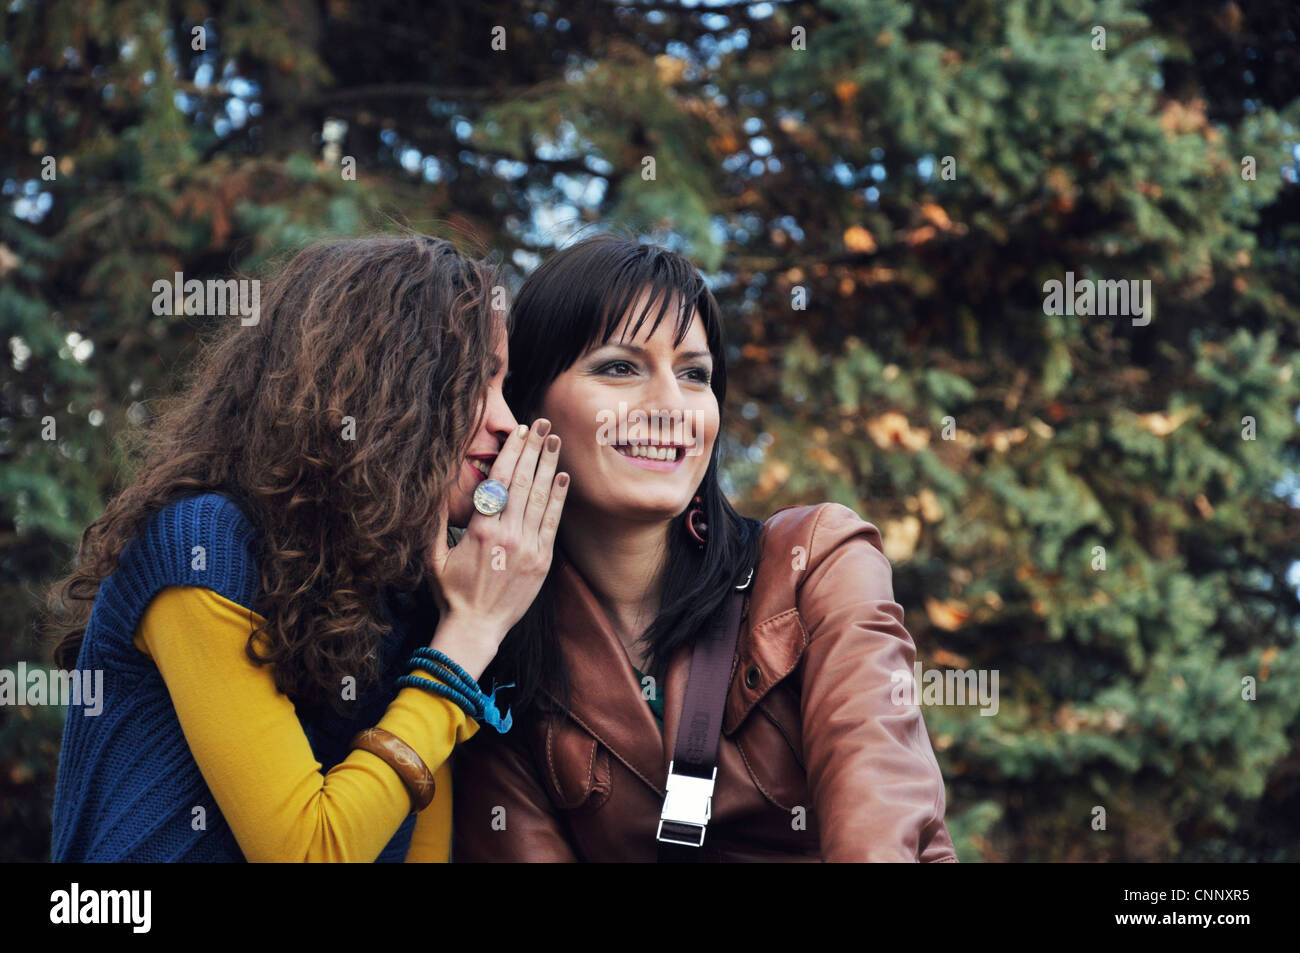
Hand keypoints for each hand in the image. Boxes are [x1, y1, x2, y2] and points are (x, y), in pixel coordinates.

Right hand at [426, 418, 567, 677]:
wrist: (476, 628)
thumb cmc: (450, 592)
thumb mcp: (432, 556)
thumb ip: (434, 520)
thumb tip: (436, 486)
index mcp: (481, 529)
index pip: (500, 480)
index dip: (512, 452)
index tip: (520, 431)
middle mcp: (508, 534)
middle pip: (525, 482)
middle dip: (535, 449)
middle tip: (544, 423)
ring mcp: (528, 547)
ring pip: (541, 498)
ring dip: (549, 466)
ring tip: (555, 441)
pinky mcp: (542, 561)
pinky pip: (552, 522)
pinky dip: (558, 498)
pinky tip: (562, 477)